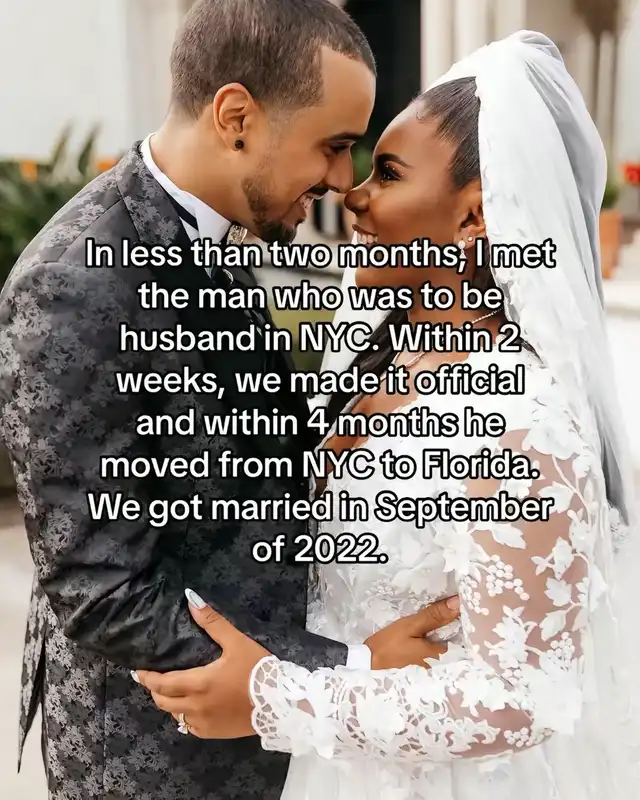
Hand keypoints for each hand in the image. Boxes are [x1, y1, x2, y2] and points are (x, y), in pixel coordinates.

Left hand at [134, 590, 270, 738]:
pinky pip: (191, 727)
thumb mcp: (236, 642)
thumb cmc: (257, 670)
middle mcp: (196, 707)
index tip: (138, 671)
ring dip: (170, 703)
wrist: (280, 703)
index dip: (148, 678)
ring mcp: (205, 723)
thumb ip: (212, 622)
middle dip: (155, 690)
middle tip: (152, 679)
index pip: (162, 684)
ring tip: (172, 691)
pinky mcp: (215, 733)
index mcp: (199, 683)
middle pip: (163, 702)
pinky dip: (185, 716)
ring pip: (176, 716)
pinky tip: (192, 707)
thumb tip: (191, 600)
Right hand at [365, 595, 459, 669]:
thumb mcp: (411, 626)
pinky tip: (435, 631)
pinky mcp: (422, 665)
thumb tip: (457, 602)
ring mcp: (431, 667)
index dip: (468, 624)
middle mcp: (440, 664)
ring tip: (452, 616)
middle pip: (457, 645)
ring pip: (447, 648)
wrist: (368, 661)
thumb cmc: (390, 644)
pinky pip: (437, 651)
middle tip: (464, 610)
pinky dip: (438, 641)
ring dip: (448, 634)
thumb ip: (434, 615)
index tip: (471, 609)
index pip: (464, 639)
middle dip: (460, 629)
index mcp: (441, 655)